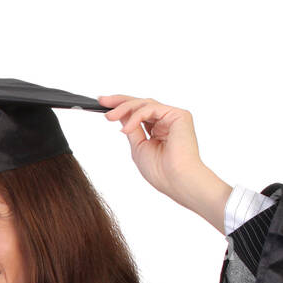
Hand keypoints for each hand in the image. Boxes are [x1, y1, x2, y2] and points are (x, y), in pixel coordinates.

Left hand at [97, 95, 231, 231]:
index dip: (121, 107)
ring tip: (109, 117)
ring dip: (124, 108)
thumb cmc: (161, 171)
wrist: (177, 180)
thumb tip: (119, 114)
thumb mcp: (138, 146)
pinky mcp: (179, 115)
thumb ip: (131, 128)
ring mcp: (174, 117)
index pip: (139, 113)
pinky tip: (126, 129)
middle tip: (102, 101)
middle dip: (120, 101)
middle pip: (141, 103)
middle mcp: (167, 121)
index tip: (103, 105)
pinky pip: (151, 109)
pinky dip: (136, 117)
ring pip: (145, 104)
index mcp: (159, 130)